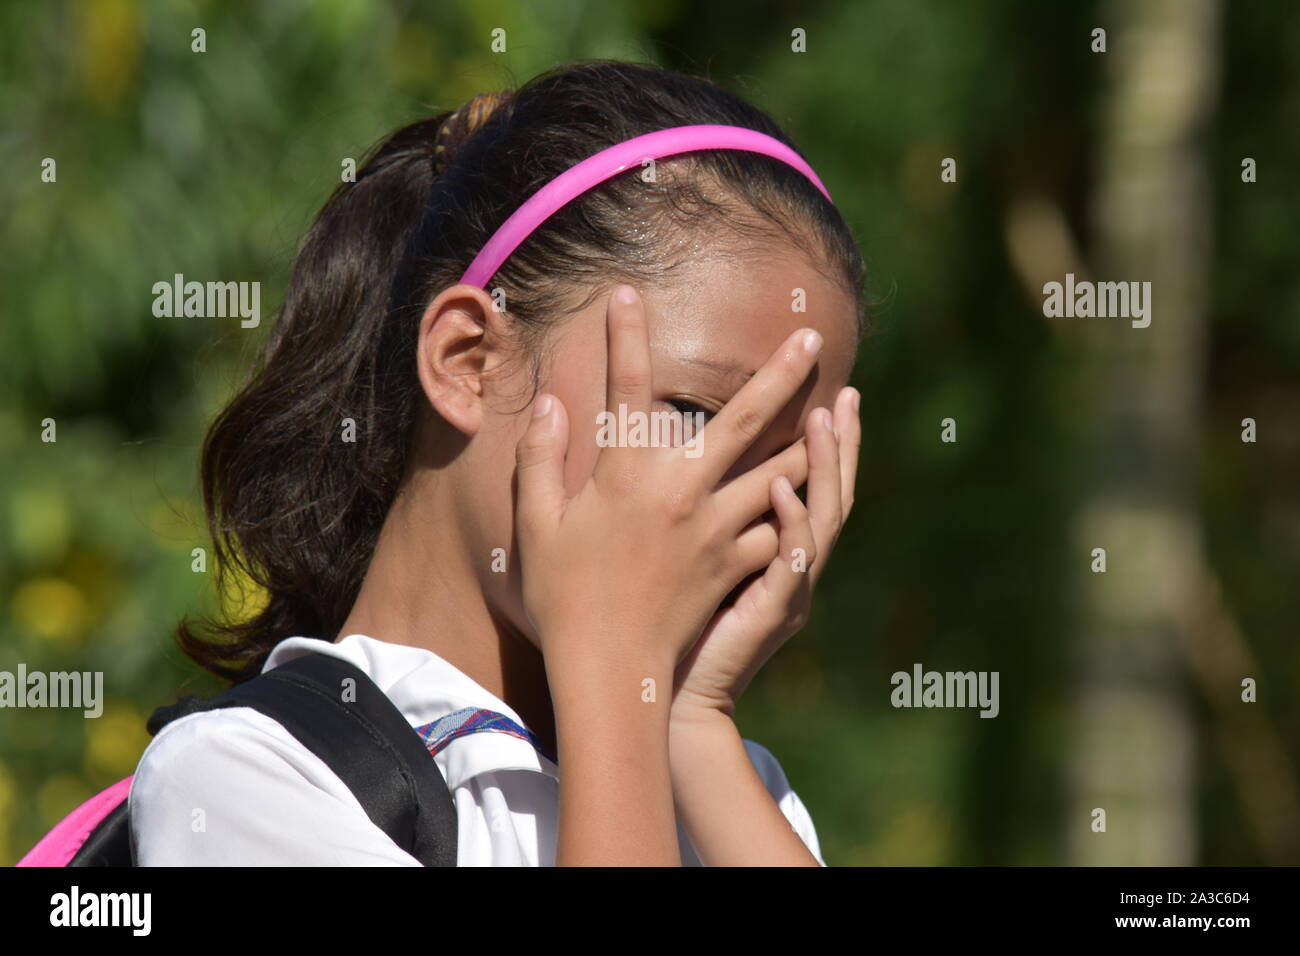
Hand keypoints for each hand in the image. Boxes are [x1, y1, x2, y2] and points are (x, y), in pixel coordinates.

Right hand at [513, 283, 825, 674]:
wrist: (610, 670)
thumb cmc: (564, 598)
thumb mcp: (537, 526)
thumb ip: (539, 460)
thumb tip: (549, 404)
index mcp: (626, 477)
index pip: (625, 390)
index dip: (623, 337)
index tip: (628, 293)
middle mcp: (682, 493)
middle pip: (741, 420)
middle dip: (780, 373)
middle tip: (811, 336)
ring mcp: (716, 529)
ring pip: (780, 473)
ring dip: (811, 439)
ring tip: (841, 410)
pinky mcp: (735, 564)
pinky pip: (777, 529)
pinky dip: (794, 509)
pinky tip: (812, 491)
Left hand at [670, 385, 859, 721]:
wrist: (668, 700)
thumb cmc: (670, 628)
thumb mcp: (694, 559)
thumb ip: (702, 512)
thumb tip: (683, 451)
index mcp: (775, 552)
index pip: (811, 486)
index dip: (825, 444)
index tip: (829, 394)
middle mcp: (793, 567)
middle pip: (834, 495)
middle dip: (842, 444)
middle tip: (847, 393)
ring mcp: (788, 590)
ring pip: (825, 520)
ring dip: (825, 468)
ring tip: (822, 419)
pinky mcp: (772, 613)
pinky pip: (790, 562)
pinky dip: (792, 523)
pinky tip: (779, 486)